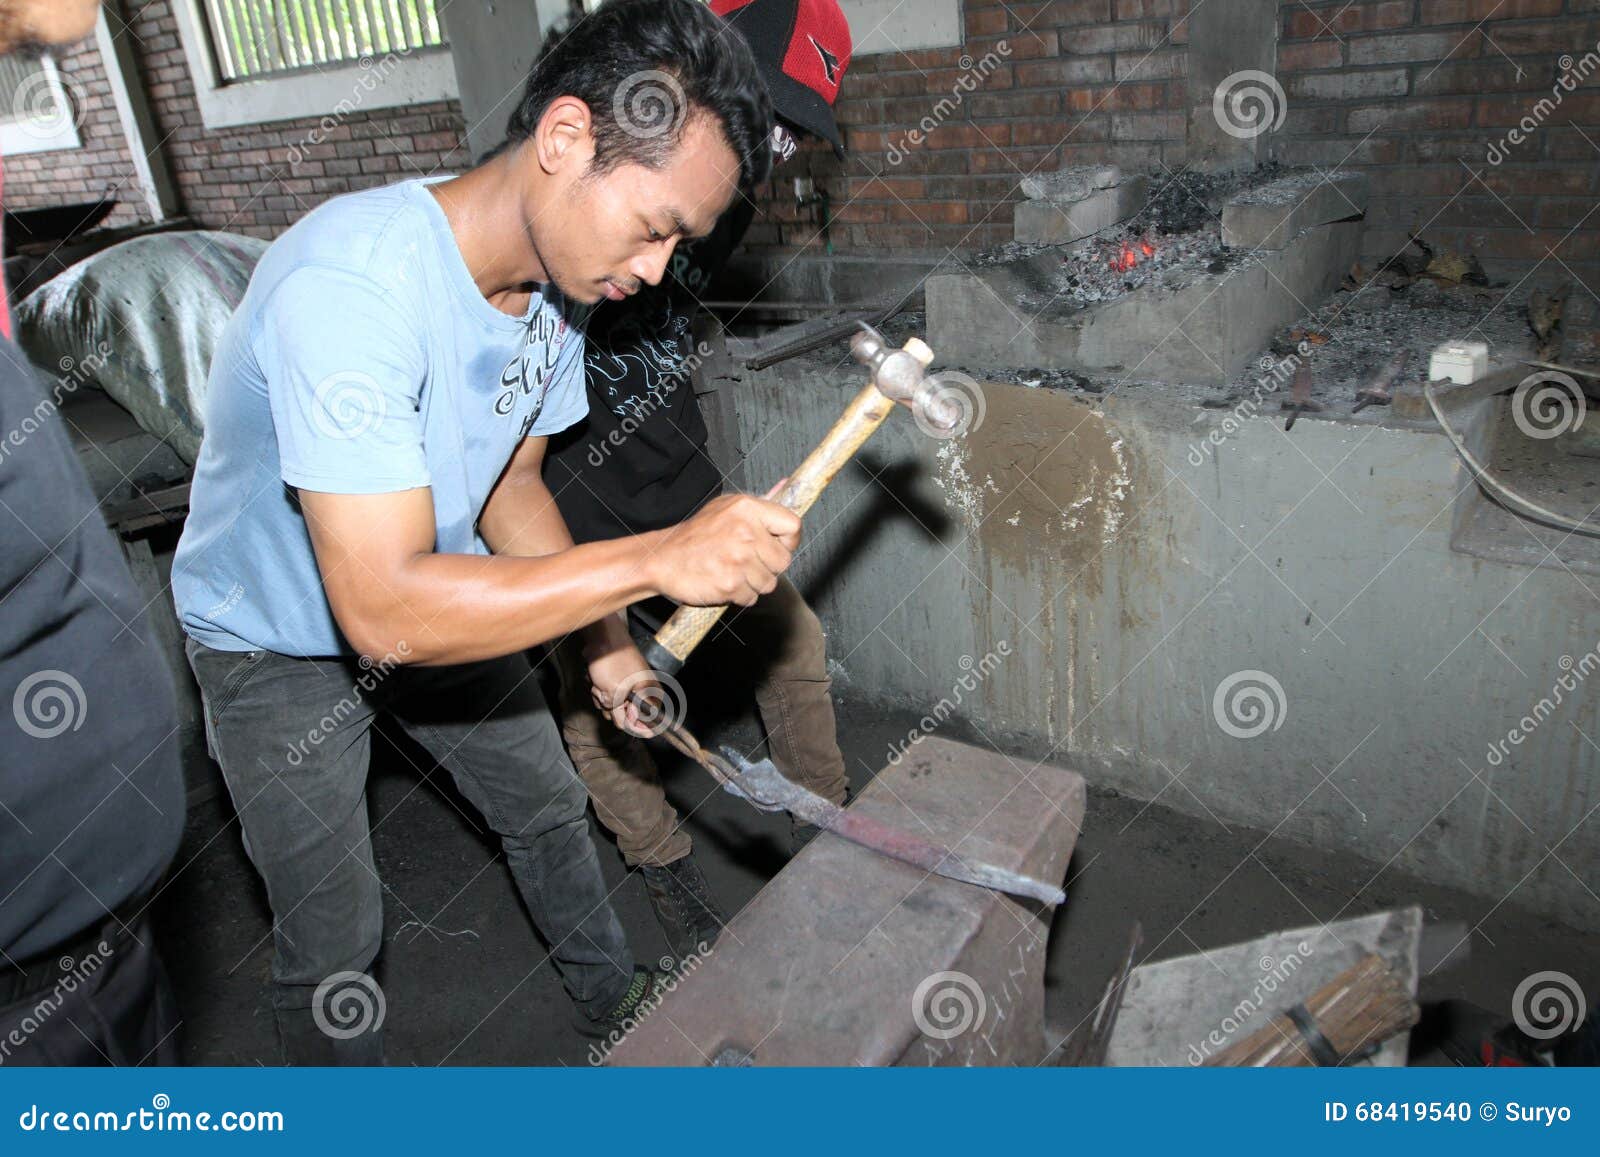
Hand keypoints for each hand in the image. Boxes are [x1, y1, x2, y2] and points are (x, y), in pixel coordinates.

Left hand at [585, 637, 659, 737]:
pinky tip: (597, 679)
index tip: (623, 715)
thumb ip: (622, 714)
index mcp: (651, 694)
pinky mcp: (615, 685)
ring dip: (602, 699)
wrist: (601, 638)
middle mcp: (642, 693)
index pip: (651, 723)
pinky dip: (598, 691)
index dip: (635, 725)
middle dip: (612, 708)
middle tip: (608, 692)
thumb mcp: (616, 692)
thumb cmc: (613, 659)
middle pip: (627, 718)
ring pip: (612, 708)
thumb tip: (629, 727)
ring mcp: (628, 689)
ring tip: (601, 683)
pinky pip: (605, 698)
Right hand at [649, 483, 800, 607]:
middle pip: (783, 560)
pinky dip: (740, 595)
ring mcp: (738, 559)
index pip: (793, 526)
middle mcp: (745, 531)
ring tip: (732, 571)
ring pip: (770, 582)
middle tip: (746, 562)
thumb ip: (759, 503)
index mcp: (747, 508)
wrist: (663, 559)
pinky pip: (752, 597)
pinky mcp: (731, 584)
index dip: (788, 540)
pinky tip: (724, 581)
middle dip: (768, 566)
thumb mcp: (725, 508)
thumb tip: (786, 486)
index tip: (777, 546)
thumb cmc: (696, 535)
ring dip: (754, 583)